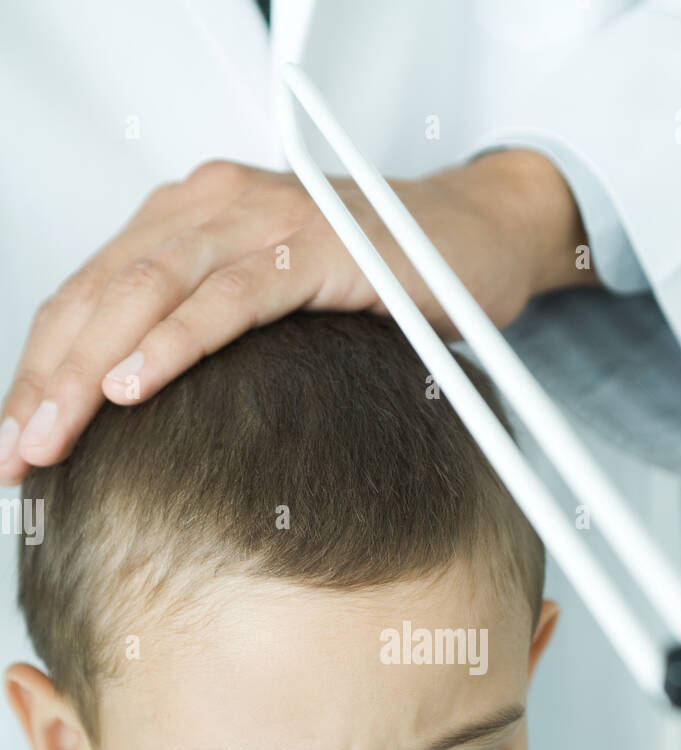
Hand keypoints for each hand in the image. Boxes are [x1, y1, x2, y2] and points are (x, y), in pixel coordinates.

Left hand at [0, 151, 593, 481]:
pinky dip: (176, 342)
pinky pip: (228, 297)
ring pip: (147, 293)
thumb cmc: (379, 278)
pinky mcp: (313, 247)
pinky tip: (135, 386)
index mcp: (189, 220)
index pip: (89, 295)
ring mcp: (261, 221)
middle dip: (48, 381)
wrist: (477, 238)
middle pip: (101, 295)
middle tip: (16, 453)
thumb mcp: (271, 308)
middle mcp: (212, 207)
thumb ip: (206, 337)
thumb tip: (140, 415)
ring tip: (54, 435)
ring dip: (90, 371)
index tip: (14, 437)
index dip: (41, 368)